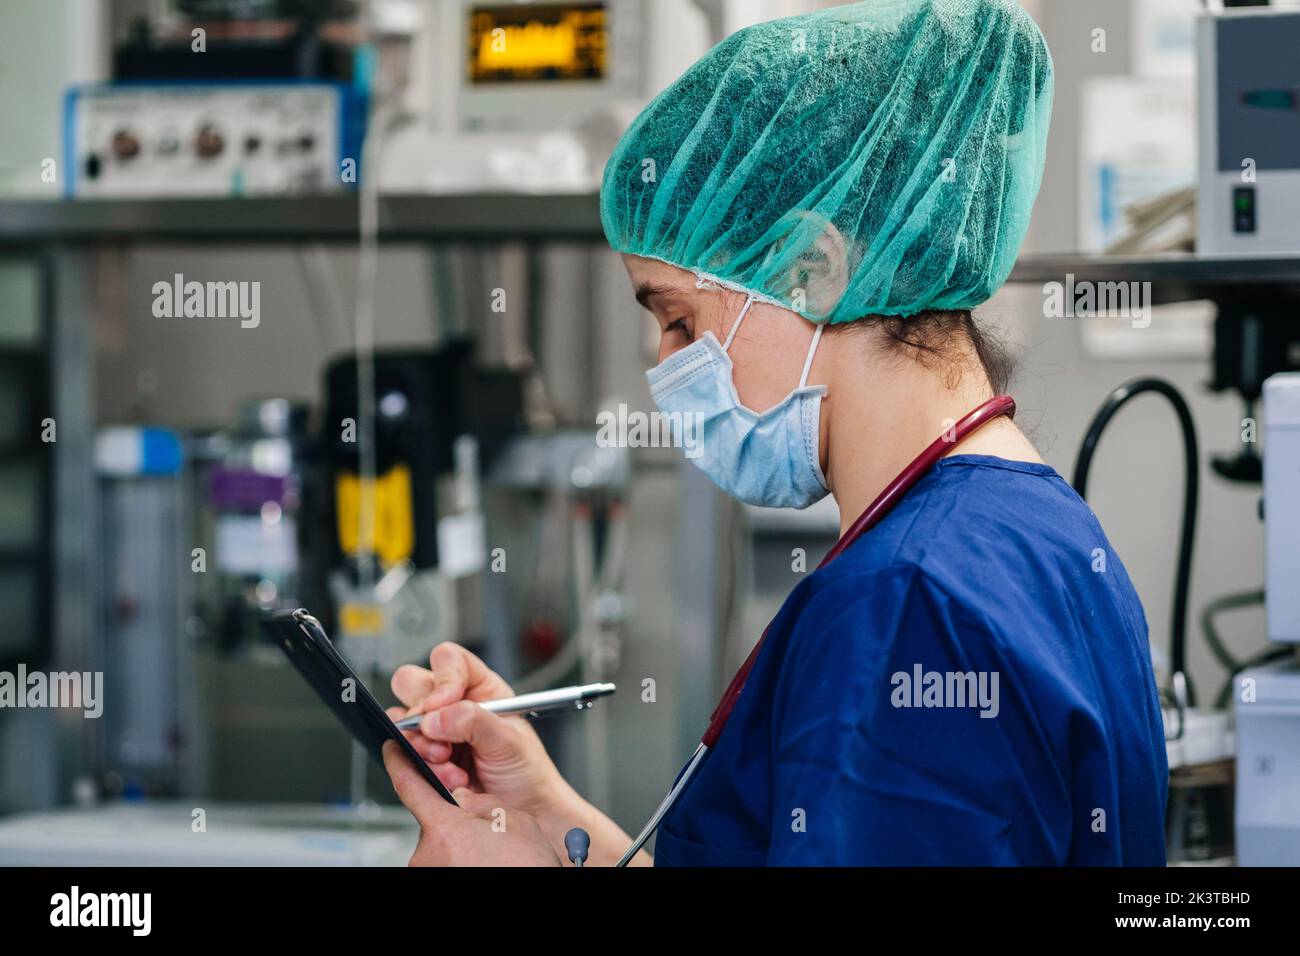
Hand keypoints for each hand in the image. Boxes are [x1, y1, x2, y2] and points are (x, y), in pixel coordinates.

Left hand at [383, 742, 560, 866]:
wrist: (539, 903)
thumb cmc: (526, 868)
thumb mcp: (515, 821)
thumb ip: (482, 802)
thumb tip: (466, 798)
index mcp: (445, 828)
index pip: (408, 785)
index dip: (400, 761)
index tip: (394, 748)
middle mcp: (427, 854)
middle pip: (431, 819)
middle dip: (453, 817)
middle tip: (484, 827)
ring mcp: (428, 873)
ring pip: (440, 843)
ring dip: (459, 842)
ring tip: (490, 852)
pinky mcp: (433, 883)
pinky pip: (443, 862)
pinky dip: (460, 859)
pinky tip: (483, 864)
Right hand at [386, 643, 568, 820]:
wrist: (526, 815)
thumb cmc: (528, 773)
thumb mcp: (510, 741)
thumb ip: (474, 722)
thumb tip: (435, 716)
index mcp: (482, 689)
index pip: (449, 661)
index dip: (442, 679)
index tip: (442, 704)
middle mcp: (455, 706)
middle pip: (413, 684)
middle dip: (421, 712)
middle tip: (439, 736)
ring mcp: (437, 733)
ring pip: (402, 721)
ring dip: (423, 746)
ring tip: (449, 762)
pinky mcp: (425, 761)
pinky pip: (404, 755)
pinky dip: (422, 769)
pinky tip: (449, 779)